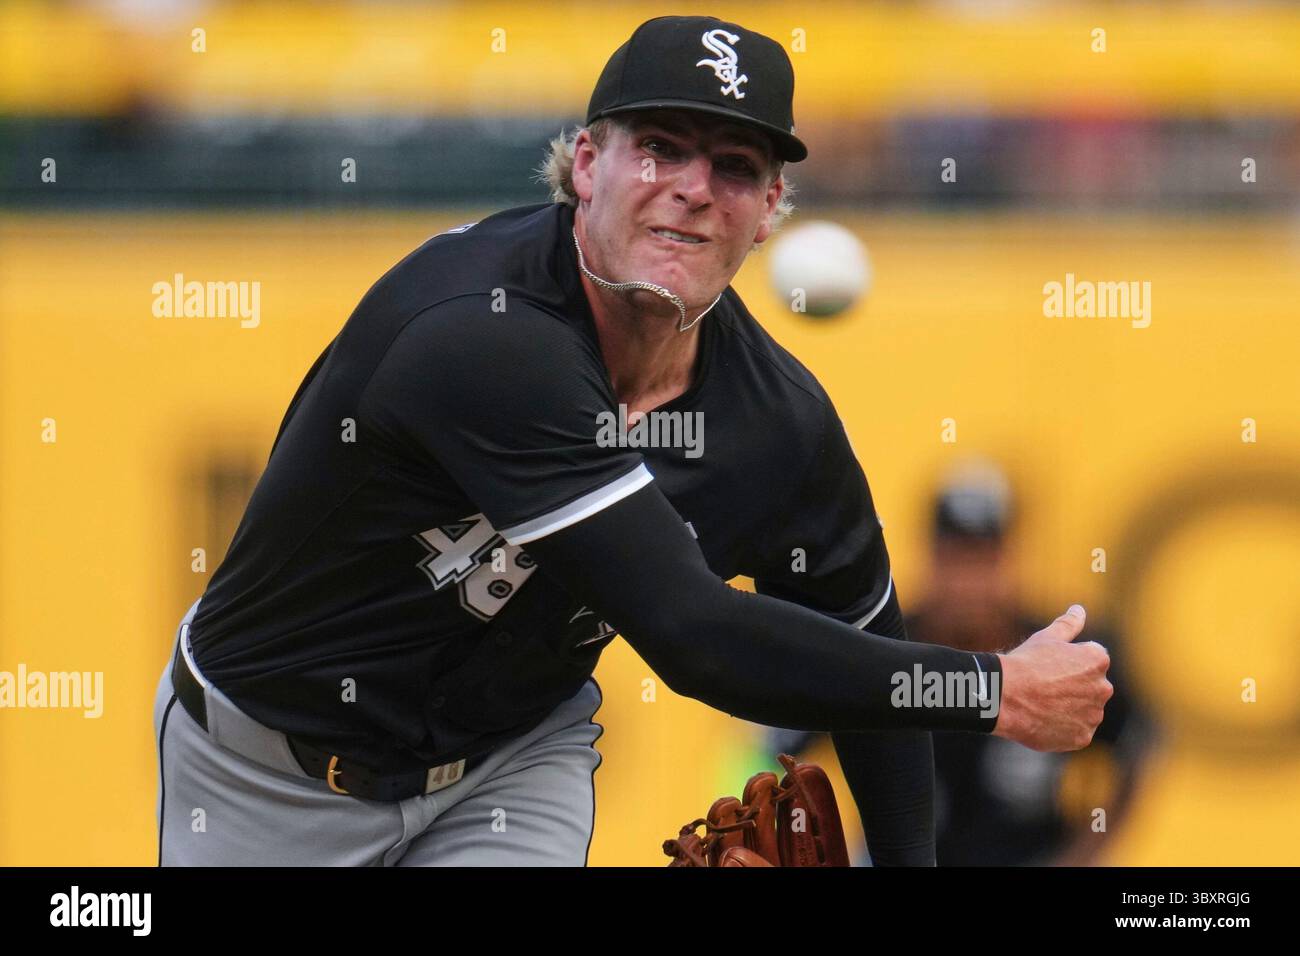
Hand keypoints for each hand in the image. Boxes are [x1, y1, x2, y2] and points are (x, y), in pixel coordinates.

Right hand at [992, 605, 1112, 751]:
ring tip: (1042, 703)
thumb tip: (1079, 609)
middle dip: (1072, 686)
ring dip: (1069, 707)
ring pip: (1084, 710)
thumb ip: (1069, 624)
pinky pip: (1076, 730)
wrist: (1005, 697)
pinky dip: (1063, 727)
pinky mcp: (1083, 737)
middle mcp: (1103, 688)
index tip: (1048, 667)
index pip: (1090, 660)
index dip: (1066, 663)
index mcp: (1098, 660)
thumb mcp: (1046, 638)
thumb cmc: (1025, 663)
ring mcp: (1093, 715)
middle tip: (1043, 686)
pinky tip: (1043, 718)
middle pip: (1089, 686)